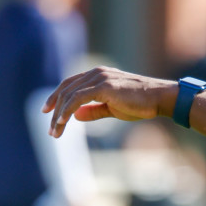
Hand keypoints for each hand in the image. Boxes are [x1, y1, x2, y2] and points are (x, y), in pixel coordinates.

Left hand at [42, 67, 175, 137]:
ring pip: (69, 95)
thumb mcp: (112, 108)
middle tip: (50, 128)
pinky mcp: (103, 86)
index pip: (70, 84)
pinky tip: (62, 124)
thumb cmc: (139, 103)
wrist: (158, 98)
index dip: (56, 97)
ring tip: (55, 132)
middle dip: (54, 108)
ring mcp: (99, 77)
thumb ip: (93, 110)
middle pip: (66, 89)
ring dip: (59, 115)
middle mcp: (96, 73)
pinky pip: (77, 99)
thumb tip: (75, 116)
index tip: (47, 111)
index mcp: (97, 75)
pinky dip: (67, 111)